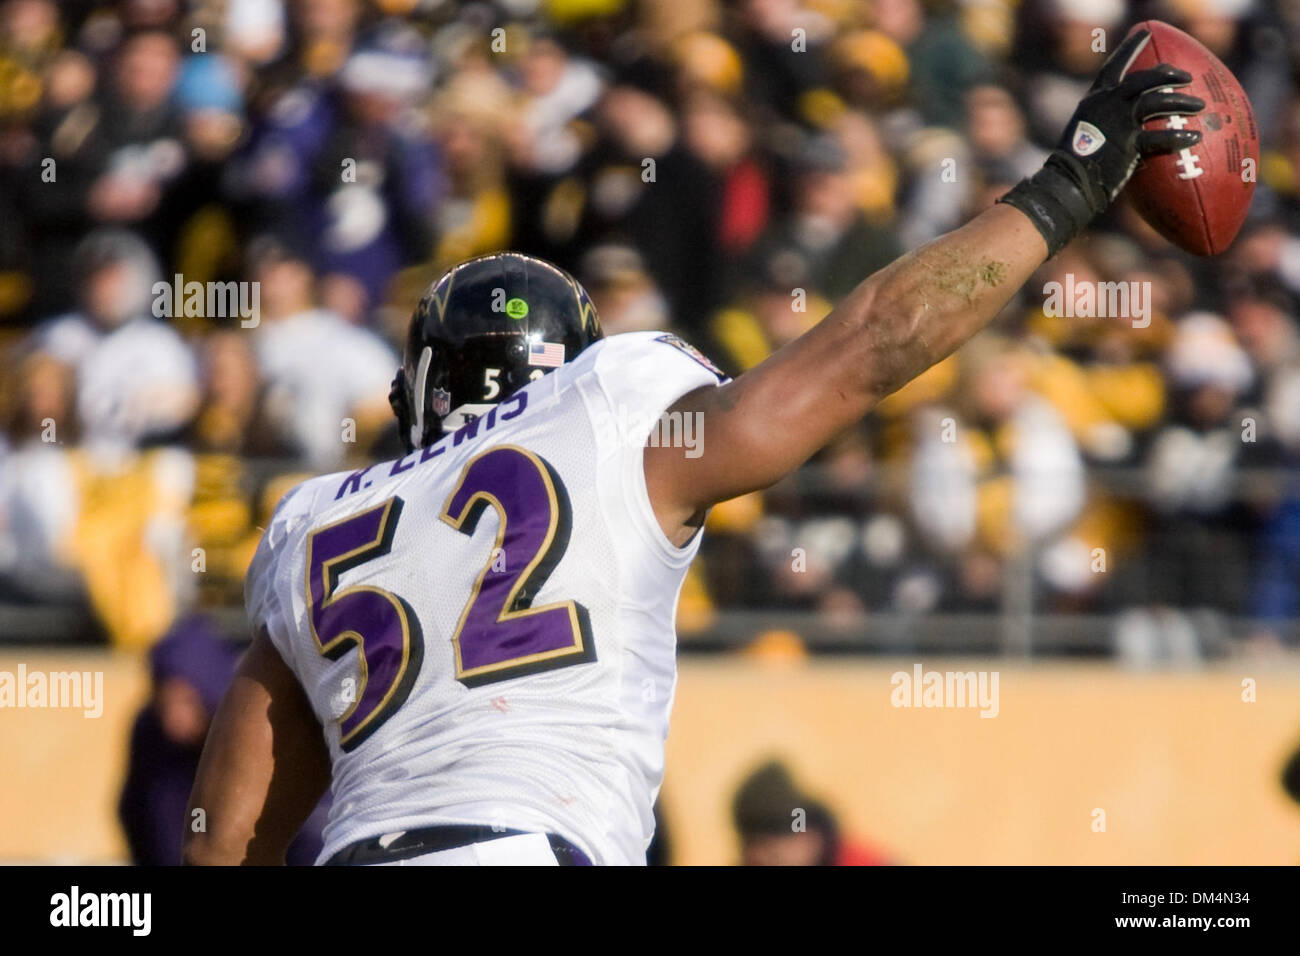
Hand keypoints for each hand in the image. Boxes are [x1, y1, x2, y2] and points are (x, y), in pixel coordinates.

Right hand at [1059, 29, 1204, 204]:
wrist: (1066, 183)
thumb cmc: (1074, 165)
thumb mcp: (1084, 133)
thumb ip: (1104, 122)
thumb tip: (1125, 125)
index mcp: (1094, 100)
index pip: (1113, 67)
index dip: (1129, 49)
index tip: (1145, 35)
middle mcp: (1107, 104)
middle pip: (1144, 80)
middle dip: (1168, 75)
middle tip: (1186, 78)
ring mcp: (1118, 122)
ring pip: (1157, 101)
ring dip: (1181, 101)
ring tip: (1200, 105)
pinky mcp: (1128, 143)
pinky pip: (1161, 137)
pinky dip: (1180, 136)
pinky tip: (1195, 137)